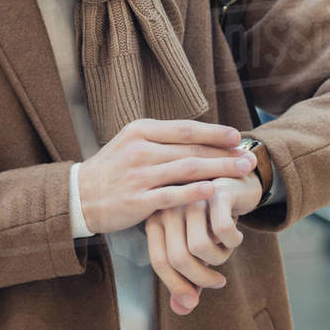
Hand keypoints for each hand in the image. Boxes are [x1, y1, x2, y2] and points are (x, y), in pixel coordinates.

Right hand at [77, 118, 255, 235]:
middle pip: (191, 149)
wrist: (80, 196)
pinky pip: (171, 195)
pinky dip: (194, 193)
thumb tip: (200, 135)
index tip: (238, 137)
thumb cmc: (112, 169)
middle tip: (249, 157)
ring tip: (241, 173)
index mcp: (140, 131)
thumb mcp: (131, 143)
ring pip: (186, 170)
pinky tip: (213, 192)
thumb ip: (162, 139)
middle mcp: (140, 150)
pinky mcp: (137, 200)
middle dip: (225, 153)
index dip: (215, 132)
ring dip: (218, 170)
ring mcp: (138, 176)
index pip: (186, 129)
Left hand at [145, 170, 262, 315]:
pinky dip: (233, 242)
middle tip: (217, 282)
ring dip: (219, 259)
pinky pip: (223, 231)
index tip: (194, 299)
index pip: (160, 261)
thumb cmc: (212, 220)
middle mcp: (170, 207)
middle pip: (178, 258)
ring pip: (200, 247)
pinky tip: (236, 237)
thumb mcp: (197, 249)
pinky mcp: (215, 192)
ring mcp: (191, 197)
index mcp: (158, 220)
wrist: (237, 182)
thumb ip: (187, 278)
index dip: (177, 286)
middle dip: (201, 279)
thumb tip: (181, 310)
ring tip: (226, 252)